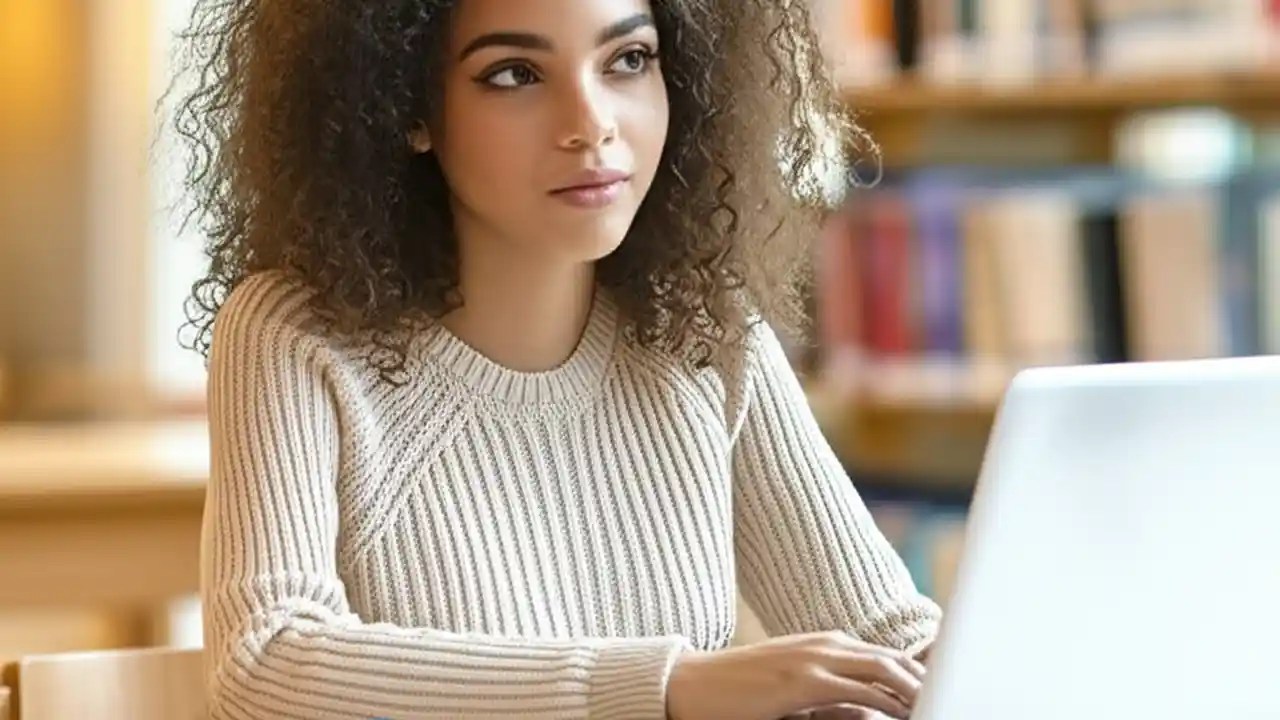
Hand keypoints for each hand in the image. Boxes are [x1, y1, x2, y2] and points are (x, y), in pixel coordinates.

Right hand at [665, 630, 925, 719]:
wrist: (693, 684)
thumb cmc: (741, 690)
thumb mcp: (794, 686)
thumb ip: (833, 692)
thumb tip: (870, 712)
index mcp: (827, 643)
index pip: (887, 657)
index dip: (920, 676)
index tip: (943, 695)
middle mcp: (827, 644)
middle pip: (895, 661)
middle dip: (928, 683)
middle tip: (955, 700)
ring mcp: (815, 660)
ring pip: (885, 672)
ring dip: (917, 692)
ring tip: (939, 707)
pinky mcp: (804, 682)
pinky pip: (861, 693)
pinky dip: (889, 704)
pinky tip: (905, 715)